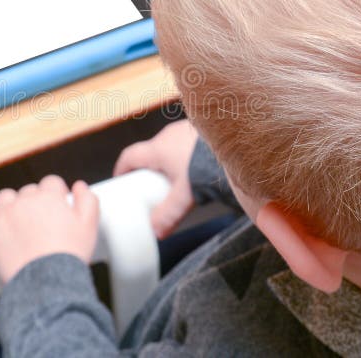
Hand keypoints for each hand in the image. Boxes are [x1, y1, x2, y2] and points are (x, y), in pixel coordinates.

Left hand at [0, 175, 99, 282]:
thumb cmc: (70, 255)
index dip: (55, 195)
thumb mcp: (90, 225)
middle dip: (35, 204)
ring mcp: (5, 214)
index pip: (51, 182)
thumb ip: (88, 199)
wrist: (47, 283)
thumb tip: (79, 186)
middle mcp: (25, 200)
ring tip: (20, 227)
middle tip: (42, 225)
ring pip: (5, 198)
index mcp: (50, 196)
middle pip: (29, 191)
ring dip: (11, 207)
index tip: (57, 208)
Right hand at [113, 119, 198, 238]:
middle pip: (150, 151)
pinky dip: (186, 154)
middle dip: (149, 168)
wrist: (238, 149)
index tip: (121, 181)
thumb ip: (168, 215)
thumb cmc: (206, 168)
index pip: (129, 156)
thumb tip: (156, 232)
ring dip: (169, 160)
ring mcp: (186, 129)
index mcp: (157, 149)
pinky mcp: (202, 128)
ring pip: (170, 145)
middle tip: (152, 185)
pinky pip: (186, 141)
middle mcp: (168, 135)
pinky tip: (197, 166)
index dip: (122, 169)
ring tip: (178, 178)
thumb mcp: (184, 197)